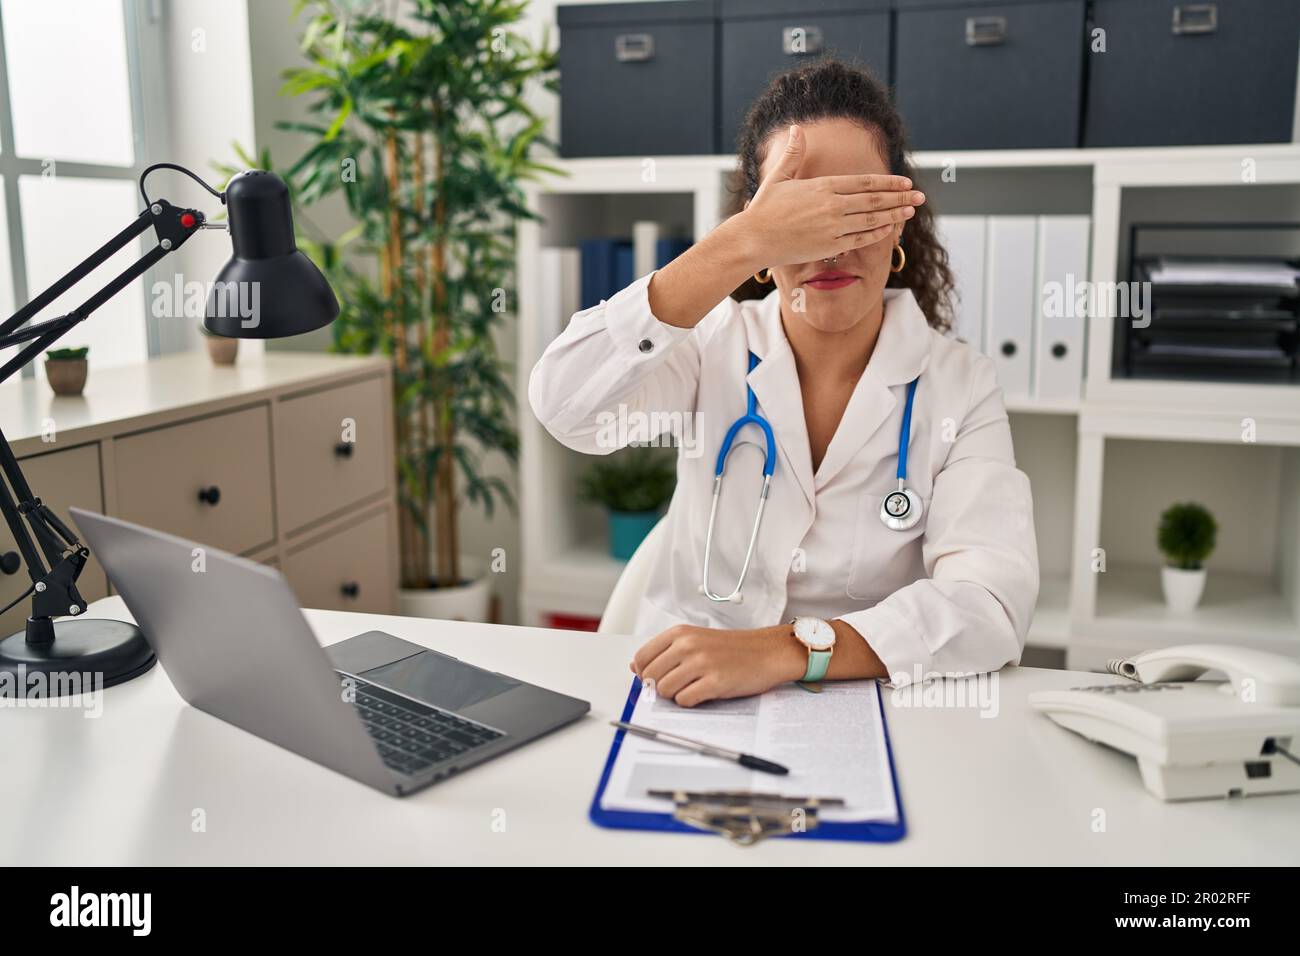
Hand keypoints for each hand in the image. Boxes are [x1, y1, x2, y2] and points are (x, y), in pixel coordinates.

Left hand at [630, 623, 805, 707]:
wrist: (767, 652)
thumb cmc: (731, 649)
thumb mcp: (695, 639)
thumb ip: (665, 651)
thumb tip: (635, 667)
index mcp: (680, 633)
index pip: (641, 658)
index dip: (644, 673)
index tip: (656, 678)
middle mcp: (688, 645)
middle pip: (650, 677)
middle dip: (660, 686)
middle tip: (681, 684)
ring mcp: (701, 663)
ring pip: (665, 690)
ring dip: (676, 695)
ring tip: (694, 687)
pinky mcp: (715, 682)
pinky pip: (684, 701)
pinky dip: (690, 702)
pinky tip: (704, 692)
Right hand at [737, 124, 924, 267]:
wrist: (753, 239)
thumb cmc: (764, 209)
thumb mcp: (779, 177)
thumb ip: (793, 153)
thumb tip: (796, 128)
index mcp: (823, 186)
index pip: (865, 182)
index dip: (889, 182)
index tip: (906, 182)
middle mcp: (833, 206)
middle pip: (875, 199)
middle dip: (900, 198)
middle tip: (920, 197)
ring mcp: (833, 227)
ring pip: (872, 219)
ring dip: (895, 215)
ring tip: (911, 212)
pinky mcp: (830, 246)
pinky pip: (861, 239)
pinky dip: (877, 233)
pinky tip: (889, 229)